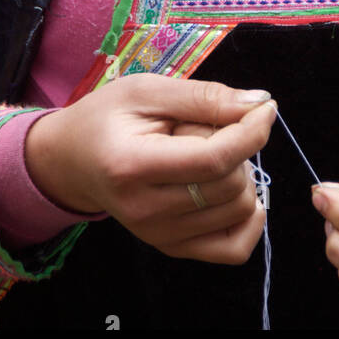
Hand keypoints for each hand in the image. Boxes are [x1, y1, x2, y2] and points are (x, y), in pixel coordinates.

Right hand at [25, 73, 276, 263]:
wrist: (73, 160)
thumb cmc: (107, 117)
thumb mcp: (147, 90)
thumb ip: (204, 97)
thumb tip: (260, 103)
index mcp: (132, 166)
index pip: (213, 160)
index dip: (251, 132)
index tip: (265, 108)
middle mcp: (145, 211)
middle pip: (230, 185)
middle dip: (238, 147)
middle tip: (207, 127)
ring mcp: (159, 236)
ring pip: (239, 211)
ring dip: (241, 175)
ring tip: (206, 153)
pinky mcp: (171, 248)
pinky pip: (233, 248)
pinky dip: (248, 218)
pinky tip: (235, 188)